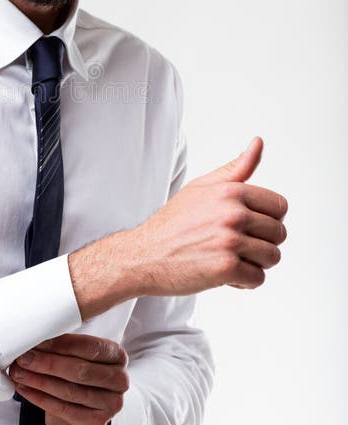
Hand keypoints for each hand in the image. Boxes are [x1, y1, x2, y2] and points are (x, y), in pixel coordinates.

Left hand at [9, 333, 128, 424]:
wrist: (83, 414)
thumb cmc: (79, 376)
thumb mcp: (80, 357)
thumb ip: (65, 346)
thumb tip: (35, 337)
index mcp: (117, 356)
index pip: (90, 347)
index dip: (61, 344)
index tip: (36, 341)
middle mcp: (120, 380)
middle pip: (79, 370)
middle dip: (47, 363)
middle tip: (23, 358)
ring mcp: (111, 404)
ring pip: (69, 390)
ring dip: (39, 380)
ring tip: (18, 373)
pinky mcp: (96, 423)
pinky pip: (63, 408)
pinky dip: (39, 398)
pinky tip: (24, 389)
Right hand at [136, 136, 287, 295]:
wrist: (143, 254)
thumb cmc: (173, 221)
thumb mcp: (202, 187)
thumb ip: (235, 169)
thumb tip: (258, 142)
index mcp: (230, 191)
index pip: (280, 206)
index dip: (268, 220)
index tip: (249, 227)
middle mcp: (232, 213)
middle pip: (279, 233)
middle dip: (263, 243)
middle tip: (238, 246)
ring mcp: (229, 241)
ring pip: (272, 257)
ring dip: (256, 264)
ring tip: (232, 259)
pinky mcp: (225, 268)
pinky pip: (258, 279)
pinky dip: (244, 282)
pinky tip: (225, 275)